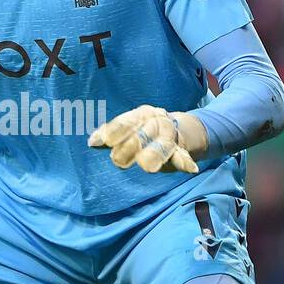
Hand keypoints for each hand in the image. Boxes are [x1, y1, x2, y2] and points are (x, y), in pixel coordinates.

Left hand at [88, 105, 205, 174]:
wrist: (174, 130)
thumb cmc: (142, 130)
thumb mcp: (128, 128)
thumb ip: (110, 134)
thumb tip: (92, 143)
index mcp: (142, 114)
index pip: (127, 121)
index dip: (115, 130)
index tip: (104, 141)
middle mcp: (157, 122)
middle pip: (144, 133)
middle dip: (132, 145)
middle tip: (117, 160)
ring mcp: (169, 136)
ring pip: (162, 145)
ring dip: (155, 154)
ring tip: (147, 166)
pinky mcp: (179, 150)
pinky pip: (182, 156)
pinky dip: (186, 162)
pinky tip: (191, 169)